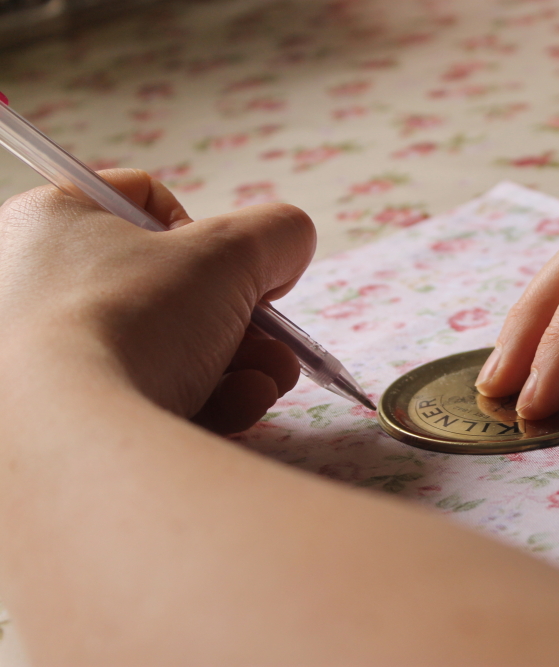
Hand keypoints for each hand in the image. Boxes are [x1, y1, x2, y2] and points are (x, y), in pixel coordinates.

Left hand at [0, 169, 315, 432]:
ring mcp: (45, 361)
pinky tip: (242, 405)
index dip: (202, 233)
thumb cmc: (135, 319)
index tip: (227, 267)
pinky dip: (207, 400)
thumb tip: (288, 249)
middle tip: (272, 340)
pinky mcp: (65, 421)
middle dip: (242, 322)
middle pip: (172, 292)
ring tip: (270, 379)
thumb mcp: (229, 253)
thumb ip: (277, 234)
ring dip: (240, 364)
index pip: (142, 202)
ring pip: (170, 352)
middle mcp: (32, 288)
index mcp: (49, 223)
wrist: (74, 440)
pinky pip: (149, 399)